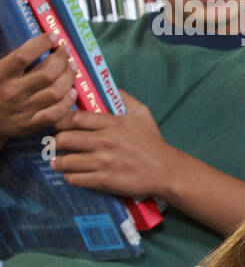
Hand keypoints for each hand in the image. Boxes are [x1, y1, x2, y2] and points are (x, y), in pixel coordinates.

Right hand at [0, 33, 77, 143]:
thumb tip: (33, 42)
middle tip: (66, 51)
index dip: (41, 44)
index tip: (53, 36)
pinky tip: (72, 92)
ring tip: (72, 68)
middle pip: (47, 74)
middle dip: (62, 59)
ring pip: (56, 92)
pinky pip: (56, 113)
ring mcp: (23, 110)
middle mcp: (12, 92)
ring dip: (69, 78)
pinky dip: (67, 102)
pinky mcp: (30, 125)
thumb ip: (10, 59)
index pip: (23, 56)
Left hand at [50, 88, 176, 199]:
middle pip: (63, 140)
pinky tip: (75, 174)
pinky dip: (71, 177)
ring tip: (60, 162)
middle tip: (56, 146)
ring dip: (59, 163)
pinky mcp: (104, 180)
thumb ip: (124, 98)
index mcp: (111, 123)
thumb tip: (107, 86)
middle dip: (55, 143)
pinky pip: (74, 178)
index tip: (59, 126)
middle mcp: (104, 141)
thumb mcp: (142, 114)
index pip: (72, 118)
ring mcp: (103, 162)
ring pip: (65, 161)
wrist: (166, 170)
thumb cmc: (153, 142)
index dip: (60, 122)